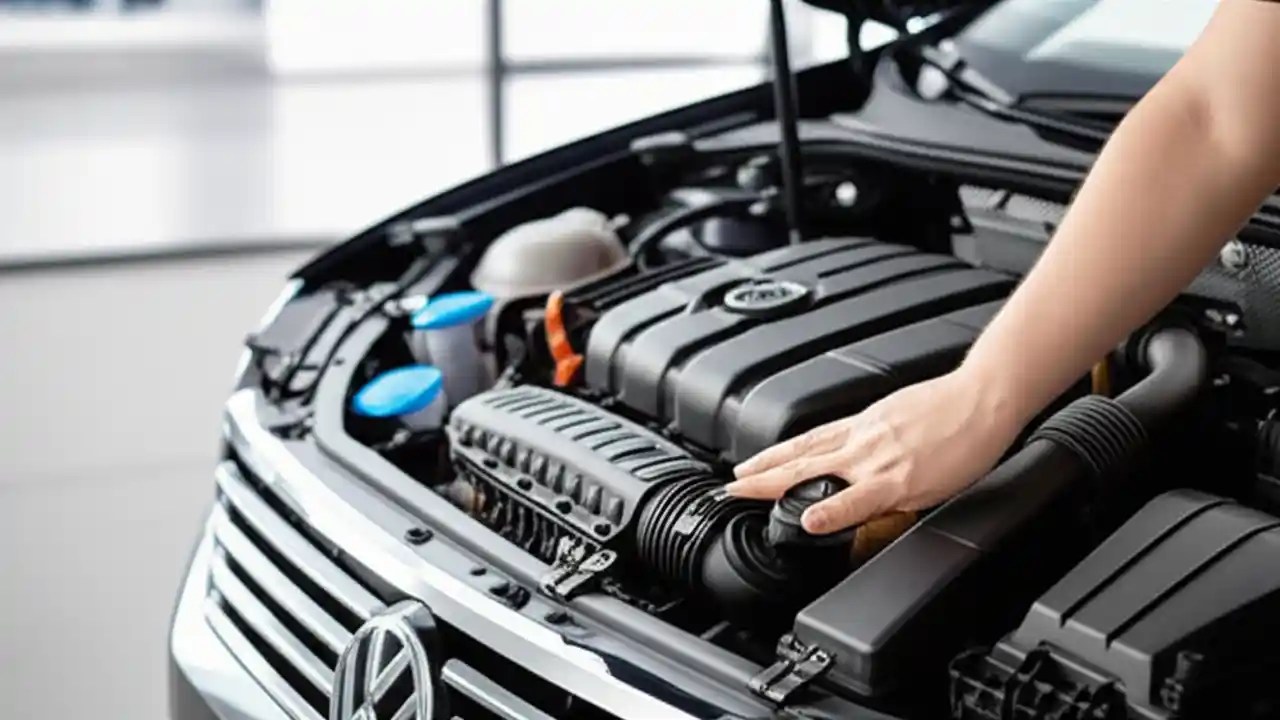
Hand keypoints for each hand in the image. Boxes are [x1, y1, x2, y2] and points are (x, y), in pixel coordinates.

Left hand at [724, 368, 1026, 534]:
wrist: (983, 397)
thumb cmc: (953, 408)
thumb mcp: (901, 418)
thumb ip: (878, 441)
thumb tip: (868, 460)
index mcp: (862, 427)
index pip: (806, 443)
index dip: (773, 456)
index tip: (747, 467)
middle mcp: (861, 440)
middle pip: (798, 457)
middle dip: (759, 472)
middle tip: (729, 485)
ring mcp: (876, 460)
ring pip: (813, 472)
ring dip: (775, 485)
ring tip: (744, 493)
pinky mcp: (899, 479)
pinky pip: (858, 500)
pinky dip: (832, 511)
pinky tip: (811, 520)